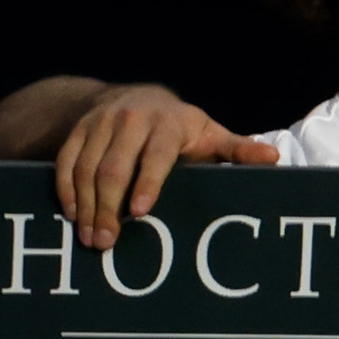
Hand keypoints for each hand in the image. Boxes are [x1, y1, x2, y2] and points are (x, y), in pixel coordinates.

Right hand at [53, 83, 278, 247]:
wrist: (135, 96)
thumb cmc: (179, 127)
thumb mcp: (209, 134)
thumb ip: (236, 150)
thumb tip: (272, 159)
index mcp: (167, 123)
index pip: (155, 154)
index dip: (147, 182)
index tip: (140, 212)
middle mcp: (131, 120)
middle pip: (114, 167)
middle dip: (108, 207)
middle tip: (106, 242)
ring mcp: (100, 124)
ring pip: (86, 167)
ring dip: (85, 205)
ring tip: (90, 238)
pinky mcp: (79, 130)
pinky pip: (66, 161)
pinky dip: (66, 189)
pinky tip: (72, 214)